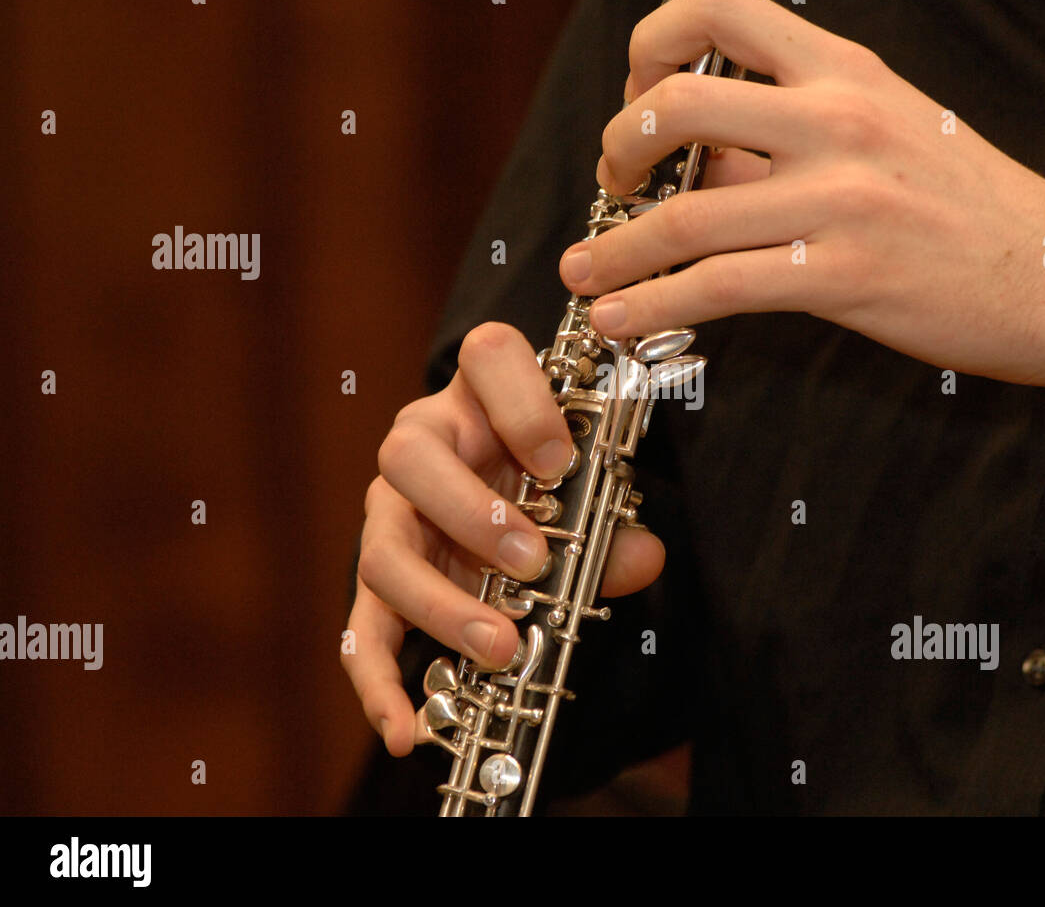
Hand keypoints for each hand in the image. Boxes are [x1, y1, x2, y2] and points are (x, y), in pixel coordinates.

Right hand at [341, 322, 664, 756]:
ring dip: (441, 600)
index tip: (560, 457)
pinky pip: (362, 627)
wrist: (505, 496)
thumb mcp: (590, 491)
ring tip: (501, 644)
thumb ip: (614, 521)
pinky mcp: (379, 578)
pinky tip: (403, 729)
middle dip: (472, 511)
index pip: (488, 355)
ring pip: (383, 547)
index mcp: (483, 398)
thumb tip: (641, 557)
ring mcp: (391, 512)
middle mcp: (424, 445)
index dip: (522, 400)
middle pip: (409, 454)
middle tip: (534, 560)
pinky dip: (379, 682)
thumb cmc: (548, 481)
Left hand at [559, 0, 1044, 404]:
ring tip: (583, 275)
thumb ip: (799, 128)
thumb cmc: (976, 207)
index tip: (636, 98)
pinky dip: (650, 304)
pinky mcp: (840, 277)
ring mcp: (837, 198)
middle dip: (616, 148)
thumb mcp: (895, 127)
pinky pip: (715, 286)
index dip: (650, 47)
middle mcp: (835, 119)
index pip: (718, 9)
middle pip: (677, 103)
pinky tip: (620, 318)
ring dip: (614, 251)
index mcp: (846, 70)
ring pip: (683, 213)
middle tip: (611, 186)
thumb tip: (708, 156)